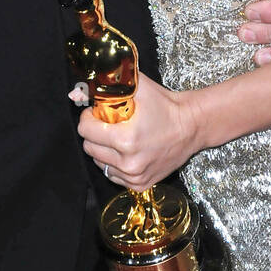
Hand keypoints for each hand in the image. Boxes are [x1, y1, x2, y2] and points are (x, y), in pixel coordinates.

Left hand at [76, 71, 197, 189]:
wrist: (191, 126)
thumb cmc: (165, 105)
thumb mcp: (138, 87)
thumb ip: (108, 85)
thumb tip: (79, 92)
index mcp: (126, 140)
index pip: (85, 130)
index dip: (88, 117)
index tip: (96, 112)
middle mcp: (129, 163)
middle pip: (89, 147)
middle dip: (94, 132)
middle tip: (108, 123)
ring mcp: (134, 177)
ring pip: (99, 162)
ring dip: (103, 149)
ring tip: (119, 136)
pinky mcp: (140, 185)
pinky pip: (112, 175)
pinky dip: (114, 163)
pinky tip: (126, 151)